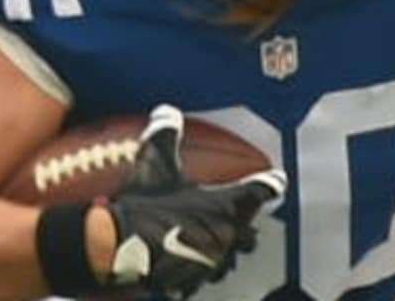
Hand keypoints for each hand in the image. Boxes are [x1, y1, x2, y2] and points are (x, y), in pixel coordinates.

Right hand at [107, 105, 285, 298]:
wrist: (118, 247)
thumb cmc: (145, 204)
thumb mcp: (155, 162)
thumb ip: (165, 134)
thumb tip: (166, 111)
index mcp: (228, 206)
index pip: (263, 192)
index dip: (270, 184)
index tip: (276, 180)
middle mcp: (227, 237)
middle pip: (249, 235)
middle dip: (244, 226)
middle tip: (233, 217)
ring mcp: (211, 265)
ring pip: (227, 259)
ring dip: (221, 250)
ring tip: (206, 240)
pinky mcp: (191, 283)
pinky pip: (201, 277)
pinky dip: (195, 269)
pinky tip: (181, 262)